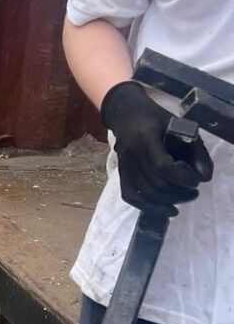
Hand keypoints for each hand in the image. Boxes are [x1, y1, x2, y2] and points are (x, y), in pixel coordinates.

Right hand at [100, 80, 213, 213]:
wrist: (126, 114)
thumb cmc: (156, 119)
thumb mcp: (180, 127)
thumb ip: (196, 150)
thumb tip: (204, 177)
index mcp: (147, 137)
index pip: (162, 166)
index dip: (181, 178)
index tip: (195, 181)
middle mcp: (132, 153)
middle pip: (155, 184)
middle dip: (179, 193)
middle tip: (194, 192)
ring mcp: (124, 164)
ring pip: (144, 193)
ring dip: (167, 202)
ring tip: (184, 198)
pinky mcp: (121, 172)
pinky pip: (131, 196)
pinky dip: (147, 207)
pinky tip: (165, 209)